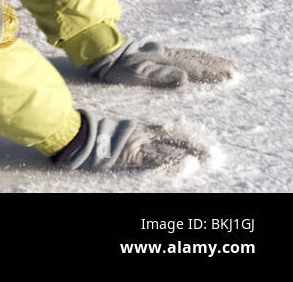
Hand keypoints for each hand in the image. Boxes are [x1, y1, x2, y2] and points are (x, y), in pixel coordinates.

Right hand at [50, 109, 207, 172]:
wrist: (79, 135)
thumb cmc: (93, 132)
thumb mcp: (116, 128)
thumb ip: (131, 132)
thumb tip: (142, 136)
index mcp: (139, 127)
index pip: (169, 132)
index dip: (186, 138)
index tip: (202, 143)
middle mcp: (142, 135)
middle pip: (174, 141)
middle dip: (195, 147)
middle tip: (213, 155)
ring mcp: (138, 145)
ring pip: (169, 151)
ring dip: (189, 157)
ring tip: (205, 162)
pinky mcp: (132, 157)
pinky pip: (155, 161)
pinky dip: (170, 163)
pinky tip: (183, 166)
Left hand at [88, 39, 237, 86]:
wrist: (103, 50)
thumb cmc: (118, 67)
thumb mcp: (136, 73)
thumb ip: (160, 76)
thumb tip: (185, 79)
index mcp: (165, 61)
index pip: (194, 68)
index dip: (213, 74)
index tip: (231, 77)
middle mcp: (168, 54)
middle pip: (198, 60)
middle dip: (219, 66)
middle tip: (238, 71)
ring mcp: (164, 52)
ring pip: (194, 55)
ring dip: (212, 61)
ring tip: (229, 65)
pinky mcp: (159, 52)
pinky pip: (184, 53)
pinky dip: (198, 56)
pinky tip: (201, 58)